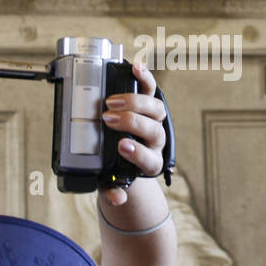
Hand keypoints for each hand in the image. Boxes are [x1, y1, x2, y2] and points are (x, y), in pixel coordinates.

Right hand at [100, 62, 166, 206]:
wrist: (124, 155)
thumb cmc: (117, 168)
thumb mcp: (111, 181)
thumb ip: (111, 189)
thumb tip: (116, 198)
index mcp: (149, 162)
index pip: (150, 159)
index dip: (138, 152)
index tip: (121, 146)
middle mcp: (156, 141)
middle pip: (153, 129)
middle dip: (132, 122)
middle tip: (108, 118)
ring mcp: (155, 121)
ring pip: (157, 110)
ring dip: (136, 103)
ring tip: (112, 101)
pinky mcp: (150, 103)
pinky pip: (152, 89)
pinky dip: (145, 78)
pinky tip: (134, 67)